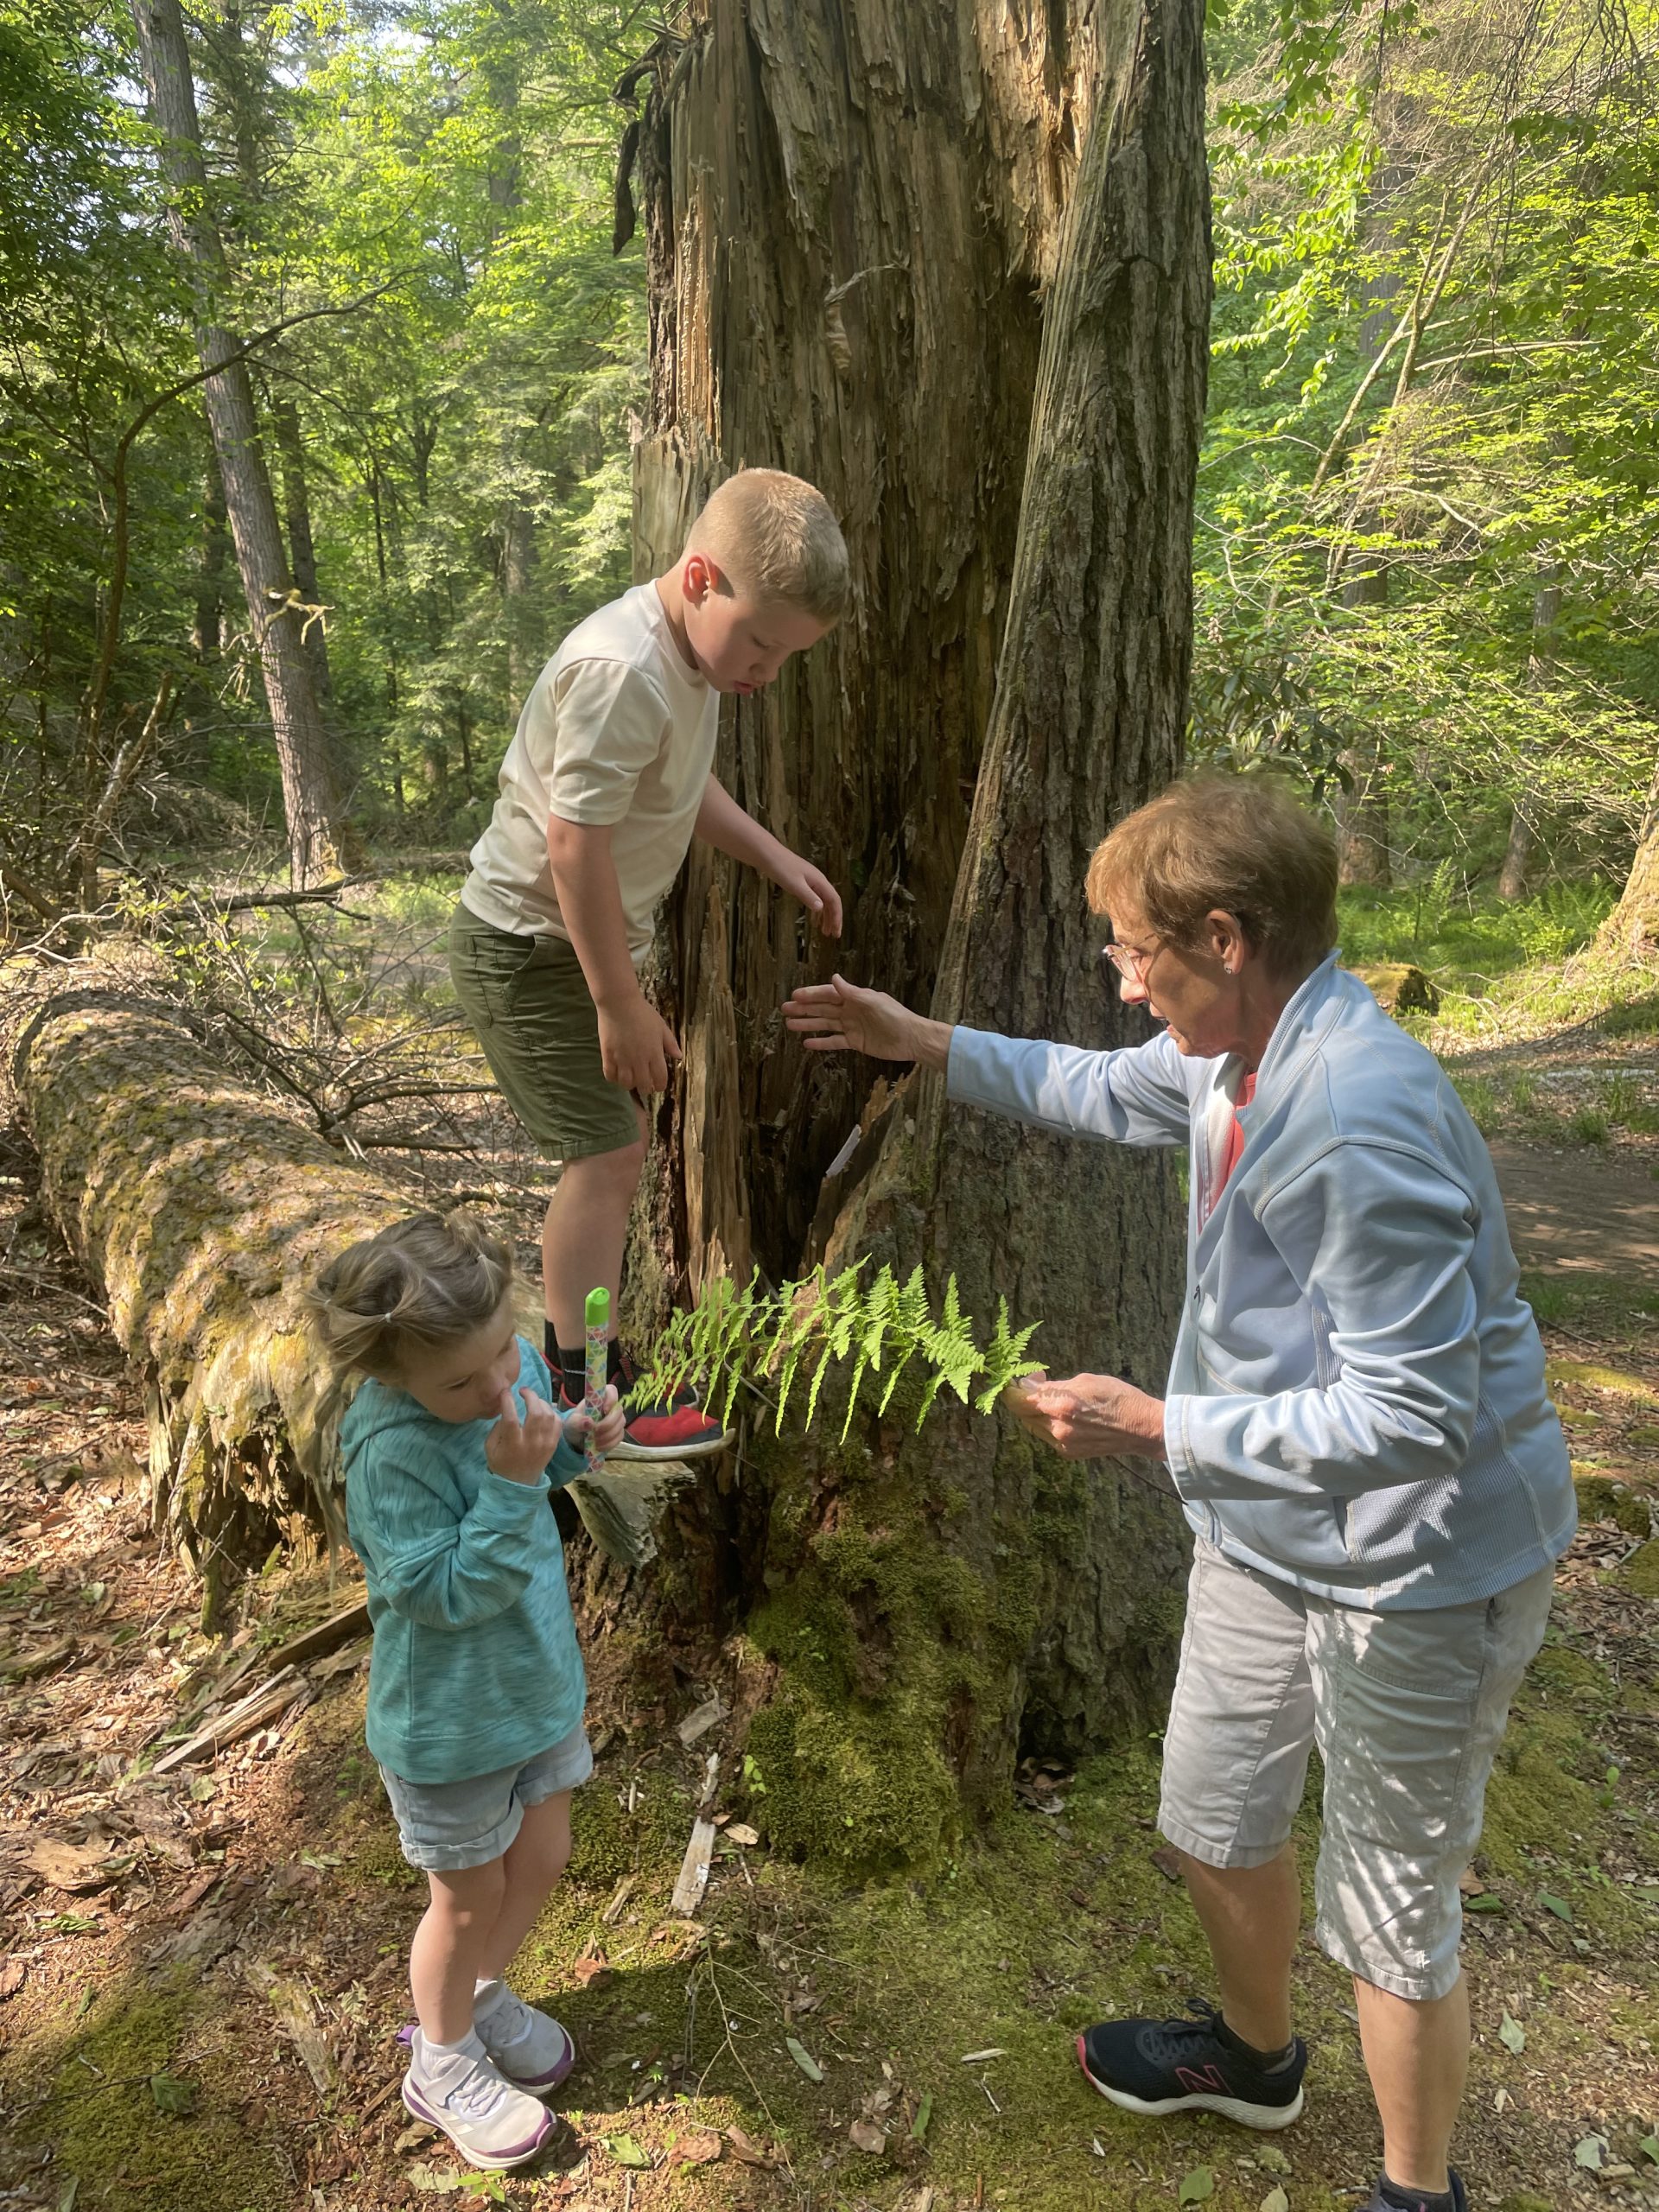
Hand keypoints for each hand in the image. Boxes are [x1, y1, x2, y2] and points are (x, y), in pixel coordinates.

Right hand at [485, 1385, 563, 1481]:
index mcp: (512, 1444)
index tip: (506, 1392)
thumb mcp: (490, 1448)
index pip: (511, 1418)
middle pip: (536, 1412)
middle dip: (530, 1396)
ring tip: (533, 1399)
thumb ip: (496, 1428)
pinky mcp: (554, 1444)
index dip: (508, 1401)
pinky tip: (543, 1410)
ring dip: (541, 1402)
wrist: (519, 1484)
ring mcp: (545, 1443)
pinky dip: (552, 1412)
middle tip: (523, 1390)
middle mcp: (531, 1443)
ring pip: (549, 1415)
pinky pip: (558, 1423)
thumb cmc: (501, 1464)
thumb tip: (506, 1411)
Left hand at [561, 1383, 624, 1456]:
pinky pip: (619, 1437)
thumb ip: (578, 1422)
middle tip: (595, 1432)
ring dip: (607, 1435)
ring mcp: (616, 1420)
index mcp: (599, 1399)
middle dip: (607, 1423)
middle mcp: (611, 1407)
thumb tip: (589, 1422)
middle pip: (618, 1410)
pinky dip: (609, 1443)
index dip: (611, 1399)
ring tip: (594, 1441)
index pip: (612, 1390)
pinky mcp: (618, 1432)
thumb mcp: (572, 1423)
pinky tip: (599, 1446)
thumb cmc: (575, 1424)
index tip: (604, 1410)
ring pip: (620, 1425)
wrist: (577, 1438)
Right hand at [597, 990, 680, 1093]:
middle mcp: (639, 1060)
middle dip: (646, 1088)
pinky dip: (614, 1078)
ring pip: (626, 1084)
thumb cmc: (643, 1013)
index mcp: (655, 1053)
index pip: (660, 1079)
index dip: (660, 1086)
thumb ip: (670, 1043)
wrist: (619, 1003)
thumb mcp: (661, 1027)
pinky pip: (610, 1076)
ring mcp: (622, 1059)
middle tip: (645, 1084)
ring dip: (630, 1084)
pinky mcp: (608, 1056)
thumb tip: (679, 1057)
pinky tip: (617, 1073)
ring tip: (631, 1079)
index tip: (658, 1086)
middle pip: (643, 1085)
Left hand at [772, 852, 842, 936]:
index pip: (834, 901)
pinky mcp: (803, 883)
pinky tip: (814, 920)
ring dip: (825, 917)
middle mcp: (818, 881)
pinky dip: (816, 911)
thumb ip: (808, 896)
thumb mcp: (795, 885)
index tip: (836, 932)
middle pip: (831, 903)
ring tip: (824, 932)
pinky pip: (815, 899)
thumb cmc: (781, 868)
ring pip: (823, 902)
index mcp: (820, 881)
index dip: (837, 917)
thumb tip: (821, 908)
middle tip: (833, 936)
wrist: (768, 855)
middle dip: (833, 919)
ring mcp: (811, 882)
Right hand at [782, 973, 948, 1065]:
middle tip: (784, 1009)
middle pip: (822, 1008)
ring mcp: (852, 1026)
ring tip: (789, 1025)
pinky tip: (807, 1043)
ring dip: (808, 1024)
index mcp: (854, 998)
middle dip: (803, 1008)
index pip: (828, 994)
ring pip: (825, 1024)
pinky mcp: (855, 1042)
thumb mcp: (873, 1001)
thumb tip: (833, 978)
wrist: (911, 1038)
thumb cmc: (895, 1016)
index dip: (811, 994)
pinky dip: (821, 1043)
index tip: (794, 995)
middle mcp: (850, 1011)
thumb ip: (851, 992)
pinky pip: (834, 1042)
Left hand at [1004, 1371, 1166, 1460]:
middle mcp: (1057, 1428)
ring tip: (1054, 1400)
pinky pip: (1048, 1436)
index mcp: (1060, 1405)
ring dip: (1036, 1412)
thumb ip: (1053, 1386)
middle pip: (1023, 1413)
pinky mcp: (1070, 1453)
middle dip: (1024, 1398)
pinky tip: (1066, 1415)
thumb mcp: (1086, 1380)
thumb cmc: (1118, 1397)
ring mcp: (1063, 1444)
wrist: (1142, 1428)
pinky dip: (1049, 1424)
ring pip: (1034, 1425)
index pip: (1018, 1399)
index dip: (1012, 1387)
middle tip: (1038, 1383)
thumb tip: (1027, 1384)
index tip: (1018, 1379)